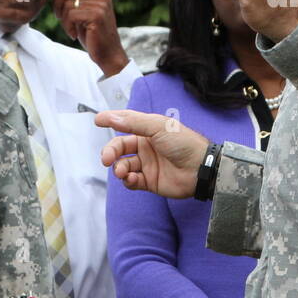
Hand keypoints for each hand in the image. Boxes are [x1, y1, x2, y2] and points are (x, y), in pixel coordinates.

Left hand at [52, 0, 127, 74]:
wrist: (108, 54)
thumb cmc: (93, 35)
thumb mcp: (80, 15)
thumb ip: (70, 1)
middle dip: (58, 3)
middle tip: (61, 18)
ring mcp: (100, 5)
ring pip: (67, 2)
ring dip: (63, 18)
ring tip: (71, 29)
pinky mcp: (96, 15)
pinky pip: (70, 14)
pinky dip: (67, 26)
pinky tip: (74, 34)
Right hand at [95, 110, 210, 197]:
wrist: (200, 169)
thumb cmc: (184, 143)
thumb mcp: (158, 126)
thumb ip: (133, 122)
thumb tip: (111, 116)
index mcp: (148, 131)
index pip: (125, 123)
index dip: (111, 120)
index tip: (97, 121)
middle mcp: (146, 147)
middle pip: (119, 147)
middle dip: (110, 152)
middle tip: (106, 159)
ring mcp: (147, 164)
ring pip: (123, 165)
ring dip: (119, 168)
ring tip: (123, 172)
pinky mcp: (149, 181)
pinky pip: (131, 181)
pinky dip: (128, 180)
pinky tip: (133, 179)